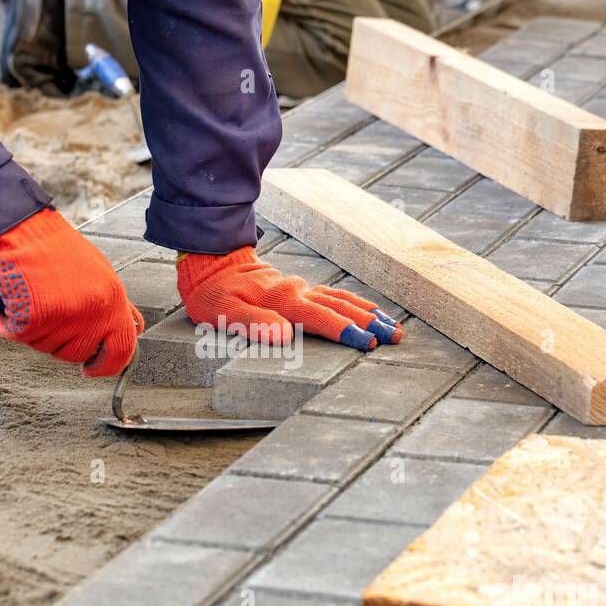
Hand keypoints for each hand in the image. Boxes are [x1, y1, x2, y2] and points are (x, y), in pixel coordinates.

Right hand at [0, 208, 142, 376]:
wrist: (22, 224)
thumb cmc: (57, 246)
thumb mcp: (101, 273)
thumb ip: (116, 306)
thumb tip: (134, 330)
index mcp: (112, 300)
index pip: (122, 350)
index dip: (107, 366)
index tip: (92, 370)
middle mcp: (92, 313)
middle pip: (76, 353)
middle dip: (59, 342)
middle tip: (46, 313)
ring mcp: (63, 318)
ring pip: (44, 347)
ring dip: (31, 329)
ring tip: (28, 294)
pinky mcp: (33, 318)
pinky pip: (16, 335)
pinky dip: (5, 322)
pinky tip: (6, 299)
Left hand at [177, 246, 401, 349]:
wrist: (211, 263)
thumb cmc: (214, 293)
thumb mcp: (224, 312)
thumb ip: (253, 323)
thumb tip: (283, 336)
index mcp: (284, 301)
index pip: (322, 318)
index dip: (346, 331)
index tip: (369, 342)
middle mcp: (298, 292)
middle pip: (340, 308)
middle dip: (369, 323)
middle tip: (395, 337)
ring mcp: (300, 289)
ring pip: (341, 300)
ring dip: (367, 313)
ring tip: (392, 326)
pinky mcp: (298, 289)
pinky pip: (333, 295)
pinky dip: (354, 302)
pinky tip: (366, 309)